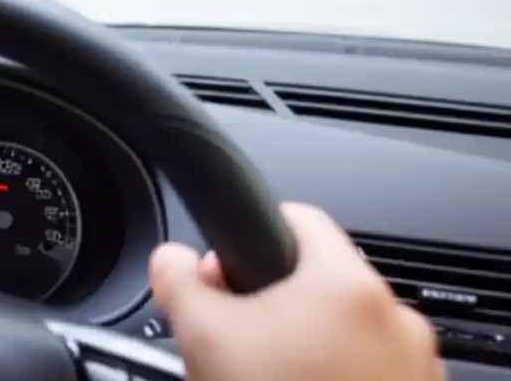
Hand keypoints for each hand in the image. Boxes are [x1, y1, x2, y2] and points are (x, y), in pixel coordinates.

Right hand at [150, 202, 441, 380]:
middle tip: (235, 335)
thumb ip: (179, 280)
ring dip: (305, 343)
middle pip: (318, 281)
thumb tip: (171, 260)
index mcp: (346, 284)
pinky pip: (369, 370)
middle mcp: (395, 318)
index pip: (297, 218)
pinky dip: (336, 375)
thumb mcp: (202, 336)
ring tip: (266, 376)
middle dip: (271, 303)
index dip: (249, 236)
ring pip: (344, 330)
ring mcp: (413, 365)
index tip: (227, 266)